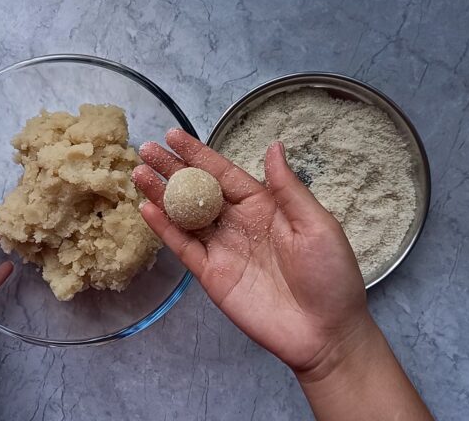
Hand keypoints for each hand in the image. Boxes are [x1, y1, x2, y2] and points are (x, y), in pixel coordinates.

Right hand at [132, 130, 432, 419]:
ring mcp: (223, 249)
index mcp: (264, 206)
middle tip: (145, 148)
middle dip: (171, 169)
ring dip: (161, 195)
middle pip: (198, 190)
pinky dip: (164, 229)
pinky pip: (183, 247)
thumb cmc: (330, 276)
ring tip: (138, 173)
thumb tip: (274, 147)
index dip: (198, 154)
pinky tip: (147, 209)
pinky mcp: (211, 275)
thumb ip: (288, 188)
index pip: (224, 173)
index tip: (174, 135)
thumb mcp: (317, 225)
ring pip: (184, 216)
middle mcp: (239, 223)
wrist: (324, 332)